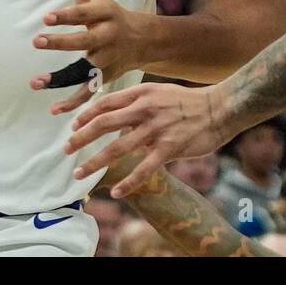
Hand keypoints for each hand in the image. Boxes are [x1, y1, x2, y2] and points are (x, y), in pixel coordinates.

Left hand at [30, 0, 150, 114]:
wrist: (143, 39)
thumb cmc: (108, 11)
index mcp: (104, 13)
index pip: (84, 14)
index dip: (66, 16)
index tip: (46, 18)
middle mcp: (107, 37)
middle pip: (84, 41)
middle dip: (61, 42)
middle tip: (37, 40)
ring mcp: (107, 59)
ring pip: (84, 70)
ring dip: (61, 78)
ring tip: (36, 82)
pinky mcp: (104, 77)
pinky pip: (88, 92)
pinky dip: (73, 102)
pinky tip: (53, 109)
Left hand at [65, 82, 230, 197]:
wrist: (219, 108)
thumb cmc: (188, 101)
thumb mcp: (159, 92)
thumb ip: (137, 101)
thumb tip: (116, 113)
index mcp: (141, 94)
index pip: (105, 102)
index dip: (85, 114)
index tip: (72, 125)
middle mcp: (144, 110)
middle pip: (103, 123)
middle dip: (81, 138)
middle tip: (66, 149)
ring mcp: (156, 129)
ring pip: (117, 148)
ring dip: (95, 162)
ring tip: (79, 173)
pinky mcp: (169, 148)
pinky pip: (143, 168)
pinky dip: (129, 182)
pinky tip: (117, 192)